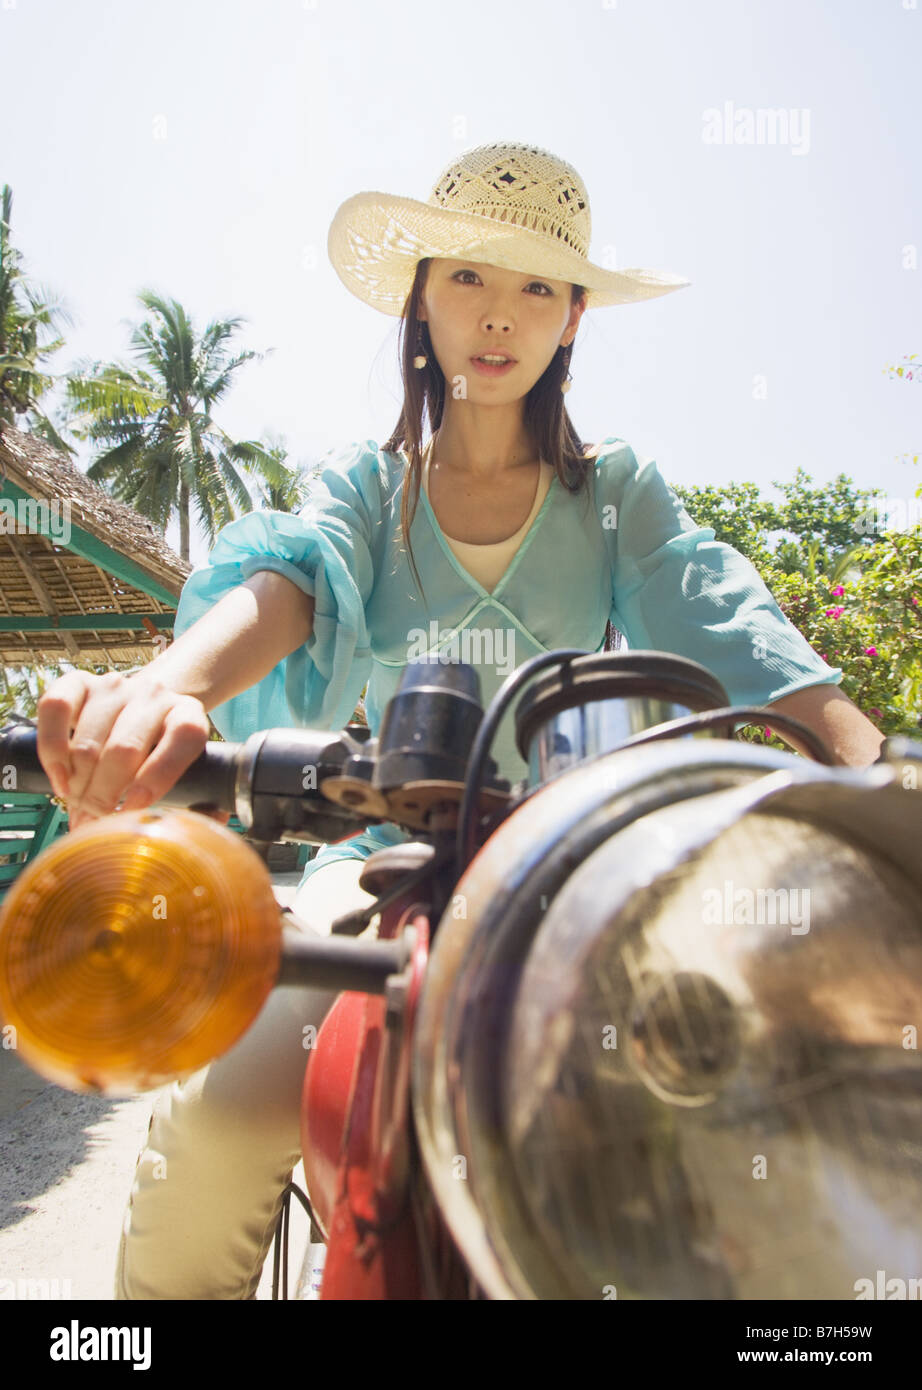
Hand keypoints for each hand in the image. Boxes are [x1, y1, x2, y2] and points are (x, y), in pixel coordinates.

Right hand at [37, 670, 212, 830]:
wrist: (142, 705)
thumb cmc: (162, 750)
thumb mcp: (187, 768)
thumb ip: (200, 799)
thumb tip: (213, 823)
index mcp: (188, 715)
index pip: (183, 738)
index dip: (159, 776)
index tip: (134, 809)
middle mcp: (153, 695)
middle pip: (124, 749)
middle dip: (105, 796)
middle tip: (97, 819)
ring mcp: (114, 686)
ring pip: (88, 742)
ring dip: (78, 784)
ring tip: (79, 803)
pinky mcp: (78, 682)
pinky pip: (55, 711)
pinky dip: (52, 752)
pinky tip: (60, 779)